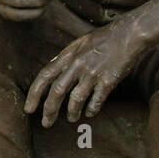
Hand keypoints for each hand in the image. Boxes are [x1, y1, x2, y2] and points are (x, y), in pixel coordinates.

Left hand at [24, 21, 146, 126]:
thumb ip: (65, 58)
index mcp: (68, 55)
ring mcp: (93, 73)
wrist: (130, 34)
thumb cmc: (104, 39)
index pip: (44, 76)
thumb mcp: (79, 43)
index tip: (28, 108)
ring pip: (75, 100)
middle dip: (49, 110)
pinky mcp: (108, 80)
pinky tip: (90, 113)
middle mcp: (77, 64)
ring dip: (71, 113)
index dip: (34, 94)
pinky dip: (91, 110)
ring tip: (71, 119)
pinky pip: (96, 101)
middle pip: (57, 92)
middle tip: (46, 123)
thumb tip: (51, 72)